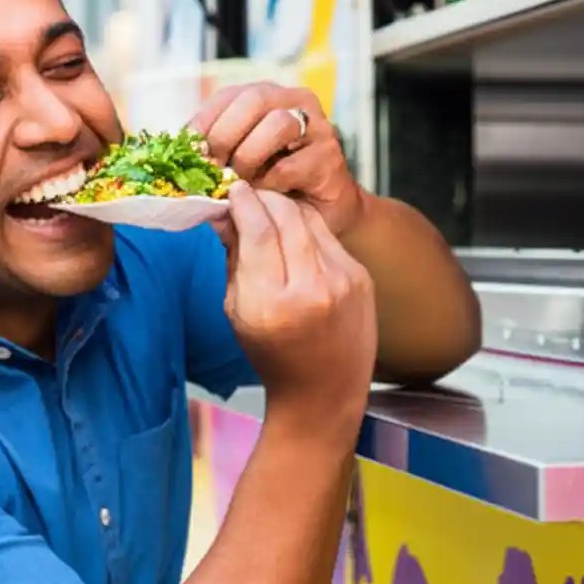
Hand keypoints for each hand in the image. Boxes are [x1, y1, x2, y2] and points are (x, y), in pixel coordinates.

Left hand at [190, 82, 363, 237]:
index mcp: (265, 98)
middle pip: (254, 99)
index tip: (188, 150)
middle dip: (225, 134)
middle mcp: (294, 102)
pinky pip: (291, 165)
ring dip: (249, 156)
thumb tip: (181, 163)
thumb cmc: (270, 187)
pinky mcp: (330, 159)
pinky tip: (263, 195)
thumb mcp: (235, 168)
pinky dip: (269, 183)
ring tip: (240, 182)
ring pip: (277, 124)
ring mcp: (317, 128)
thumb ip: (213, 160)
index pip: (227, 96)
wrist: (318, 216)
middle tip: (212, 167)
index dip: (203, 121)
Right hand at [220, 182, 376, 426]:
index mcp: (270, 302)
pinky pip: (328, 237)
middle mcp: (310, 288)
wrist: (323, 392)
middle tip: (248, 197)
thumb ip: (232, 257)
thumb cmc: (273, 357)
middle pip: (286, 215)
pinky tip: (295, 240)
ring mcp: (341, 281)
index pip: (257, 229)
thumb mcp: (237, 311)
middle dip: (263, 199)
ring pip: (309, 219)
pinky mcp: (360, 277)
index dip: (243, 202)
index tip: (233, 191)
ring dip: (285, 210)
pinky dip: (307, 231)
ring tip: (269, 214)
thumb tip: (223, 214)